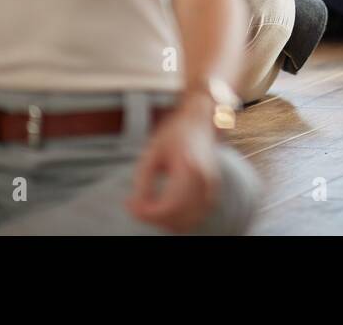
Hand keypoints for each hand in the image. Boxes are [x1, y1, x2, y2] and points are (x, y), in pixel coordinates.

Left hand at [126, 97, 219, 232]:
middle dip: (154, 219)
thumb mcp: (151, 153)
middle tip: (136, 207)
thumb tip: (134, 206)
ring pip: (189, 221)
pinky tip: (165, 212)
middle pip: (179, 218)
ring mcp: (211, 186)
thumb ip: (142, 182)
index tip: (131, 206)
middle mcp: (204, 180)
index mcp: (188, 168)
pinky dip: (180, 220)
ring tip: (149, 209)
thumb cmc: (175, 133)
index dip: (147, 213)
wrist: (199, 120)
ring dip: (167, 222)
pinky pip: (196, 216)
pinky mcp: (212, 191)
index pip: (169, 206)